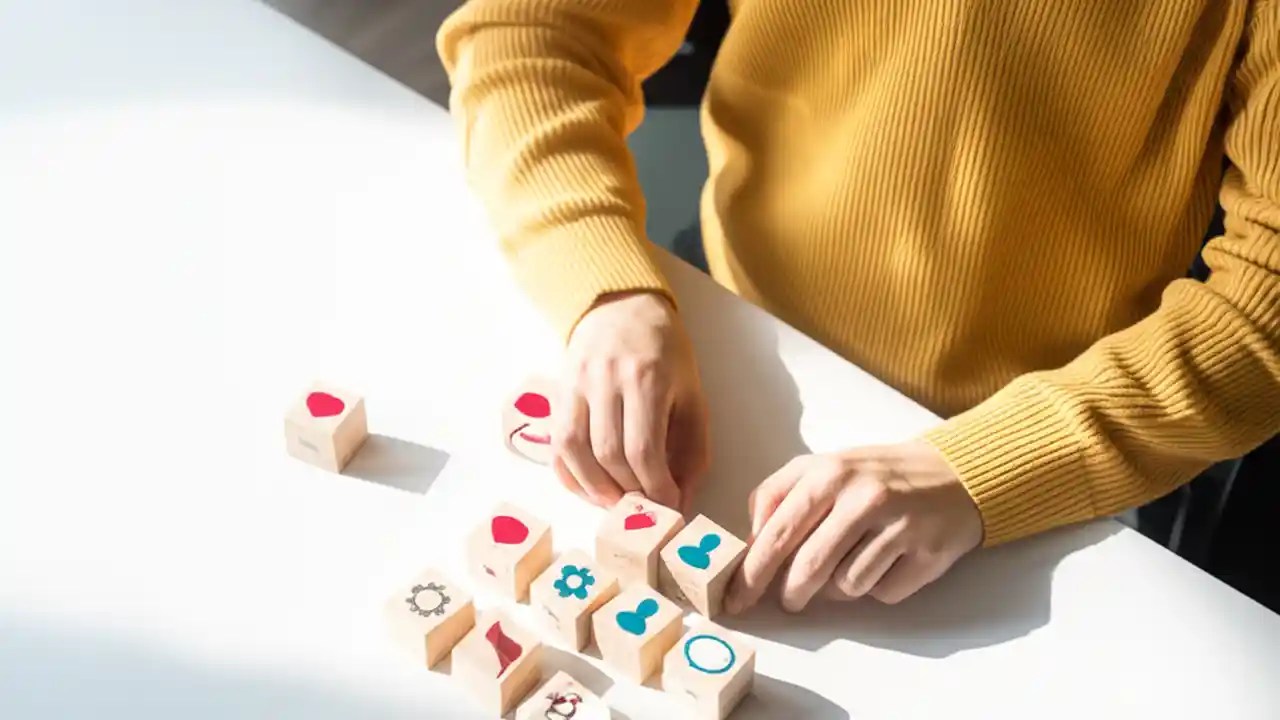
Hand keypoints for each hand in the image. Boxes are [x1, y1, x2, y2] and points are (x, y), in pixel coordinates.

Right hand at [553, 291, 709, 511]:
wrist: (622, 308)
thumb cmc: (666, 354)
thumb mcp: (692, 394)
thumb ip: (691, 448)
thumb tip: (682, 500)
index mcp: (647, 379)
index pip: (644, 449)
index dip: (655, 488)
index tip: (670, 507)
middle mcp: (607, 380)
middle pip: (609, 454)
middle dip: (628, 491)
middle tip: (645, 509)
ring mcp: (577, 383)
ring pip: (574, 449)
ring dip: (594, 489)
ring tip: (615, 505)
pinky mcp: (558, 390)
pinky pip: (555, 441)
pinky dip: (569, 473)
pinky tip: (588, 488)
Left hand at [724, 441, 981, 613]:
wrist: (953, 474)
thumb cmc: (875, 475)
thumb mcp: (823, 466)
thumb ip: (778, 495)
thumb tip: (751, 540)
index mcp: (829, 473)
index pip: (778, 533)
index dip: (752, 572)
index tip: (735, 599)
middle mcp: (863, 497)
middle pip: (809, 567)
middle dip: (790, 592)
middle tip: (789, 599)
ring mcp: (898, 526)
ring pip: (845, 586)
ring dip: (839, 586)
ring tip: (852, 560)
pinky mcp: (927, 553)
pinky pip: (883, 593)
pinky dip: (877, 586)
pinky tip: (887, 561)